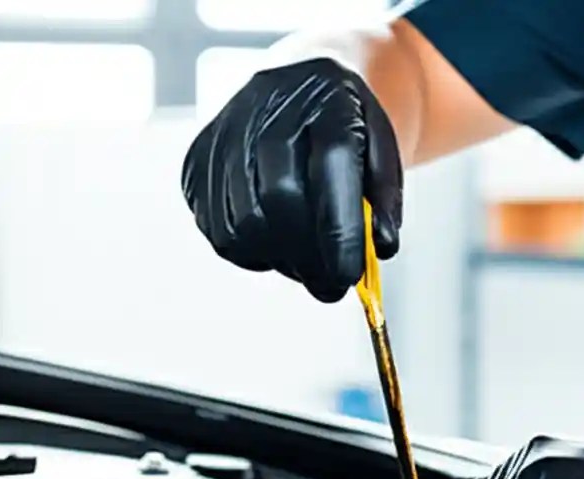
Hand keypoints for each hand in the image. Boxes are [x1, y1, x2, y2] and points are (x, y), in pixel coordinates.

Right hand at [181, 58, 402, 301]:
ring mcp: (223, 135)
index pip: (329, 168)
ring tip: (308, 264)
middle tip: (331, 284)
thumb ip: (385, 200)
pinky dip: (251, 252)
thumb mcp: (382, 152)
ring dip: (280, 259)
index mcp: (325, 101)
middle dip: (308, 254)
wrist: (298, 89)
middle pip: (278, 197)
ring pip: (242, 221)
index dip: (339, 231)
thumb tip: (381, 248)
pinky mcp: (197, 163)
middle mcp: (266, 110)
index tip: (350, 276)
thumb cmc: (345, 130)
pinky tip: (277, 245)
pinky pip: (218, 228)